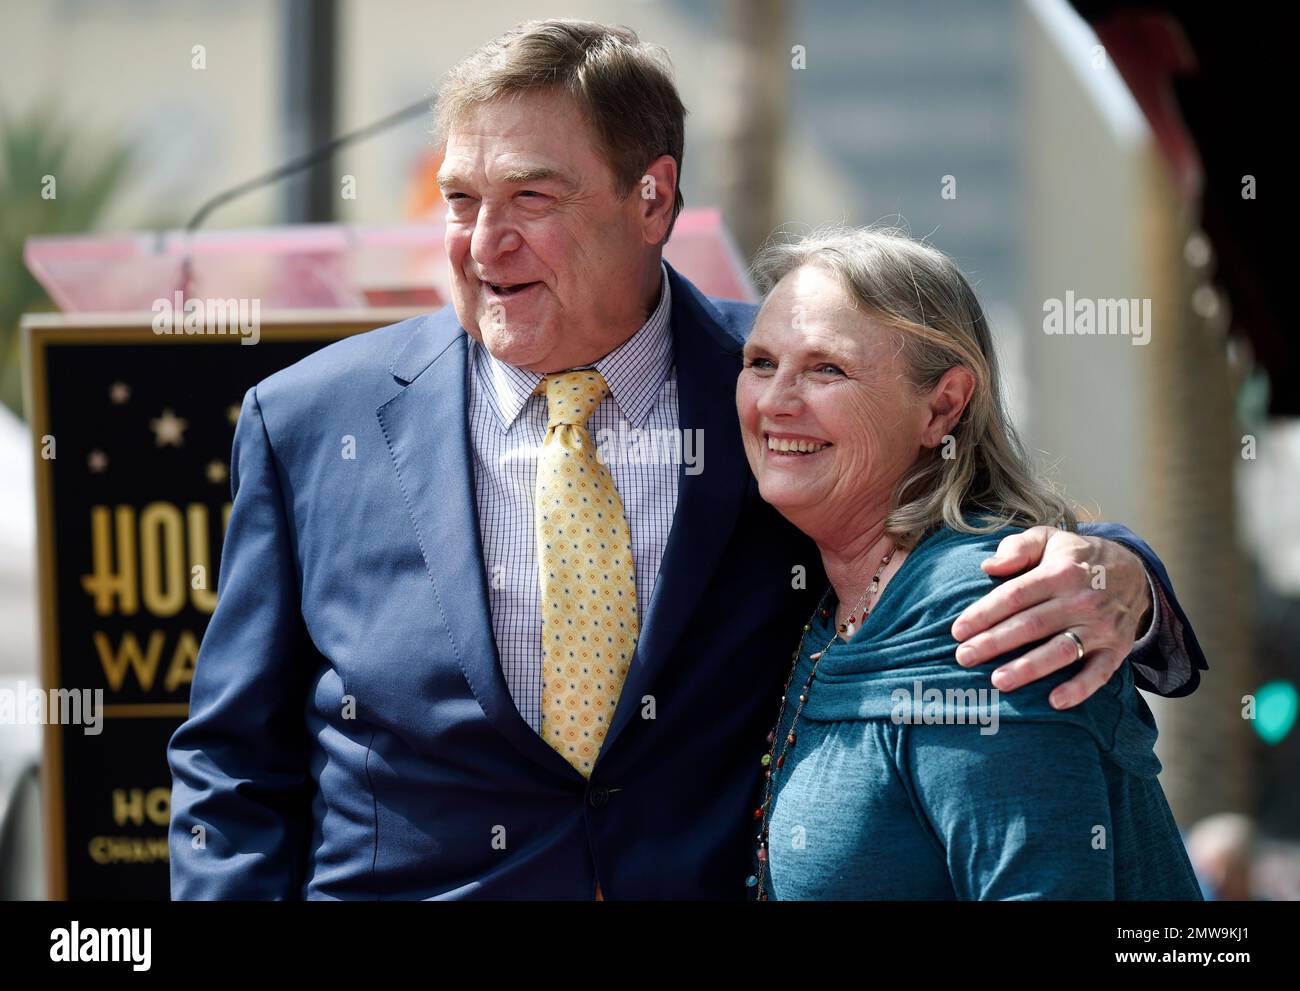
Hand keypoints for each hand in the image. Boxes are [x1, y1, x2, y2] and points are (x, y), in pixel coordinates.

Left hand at [950, 526, 1152, 708]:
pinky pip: (1099, 673)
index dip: (984, 613)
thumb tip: (989, 566)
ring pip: (1060, 650)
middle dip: (994, 642)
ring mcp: (1100, 627)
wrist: (1135, 571)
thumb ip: (1018, 547)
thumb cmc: (1076, 557)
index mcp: (1059, 572)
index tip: (957, 631)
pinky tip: (1054, 701)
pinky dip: (1079, 689)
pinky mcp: (1116, 649)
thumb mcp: (1049, 538)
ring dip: (1029, 668)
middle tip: (963, 658)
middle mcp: (1080, 600)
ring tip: (998, 681)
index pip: (1015, 595)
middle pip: (1031, 625)